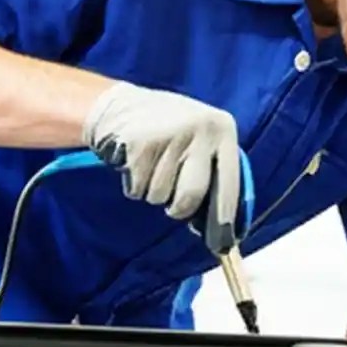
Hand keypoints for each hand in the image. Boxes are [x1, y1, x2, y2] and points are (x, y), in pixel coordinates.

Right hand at [82, 81, 239, 223]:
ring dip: (151, 191)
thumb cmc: (165, 129)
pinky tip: (134, 164)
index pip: (229, 182)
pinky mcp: (139, 145)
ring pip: (160, 196)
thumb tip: (217, 223)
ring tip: (149, 167)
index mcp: (222, 128)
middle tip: (172, 205)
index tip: (222, 242)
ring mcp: (169, 136)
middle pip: (191, 195)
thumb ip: (210, 167)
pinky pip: (137, 189)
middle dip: (178, 208)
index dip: (224, 215)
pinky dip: (133, 185)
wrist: (117, 104)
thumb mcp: (197, 137)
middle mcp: (200, 130)